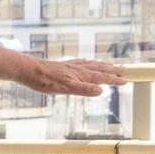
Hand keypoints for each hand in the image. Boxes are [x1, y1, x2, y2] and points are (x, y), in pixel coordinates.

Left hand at [14, 53, 130, 97]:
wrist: (28, 70)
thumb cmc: (45, 81)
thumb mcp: (65, 89)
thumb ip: (83, 90)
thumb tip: (101, 90)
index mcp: (81, 75)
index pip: (102, 77)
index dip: (114, 80)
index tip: (126, 81)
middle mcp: (78, 69)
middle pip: (99, 69)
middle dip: (112, 70)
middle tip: (124, 70)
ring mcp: (70, 66)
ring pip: (90, 64)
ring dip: (101, 65)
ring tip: (109, 65)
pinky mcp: (62, 65)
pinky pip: (80, 62)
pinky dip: (87, 62)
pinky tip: (85, 63)